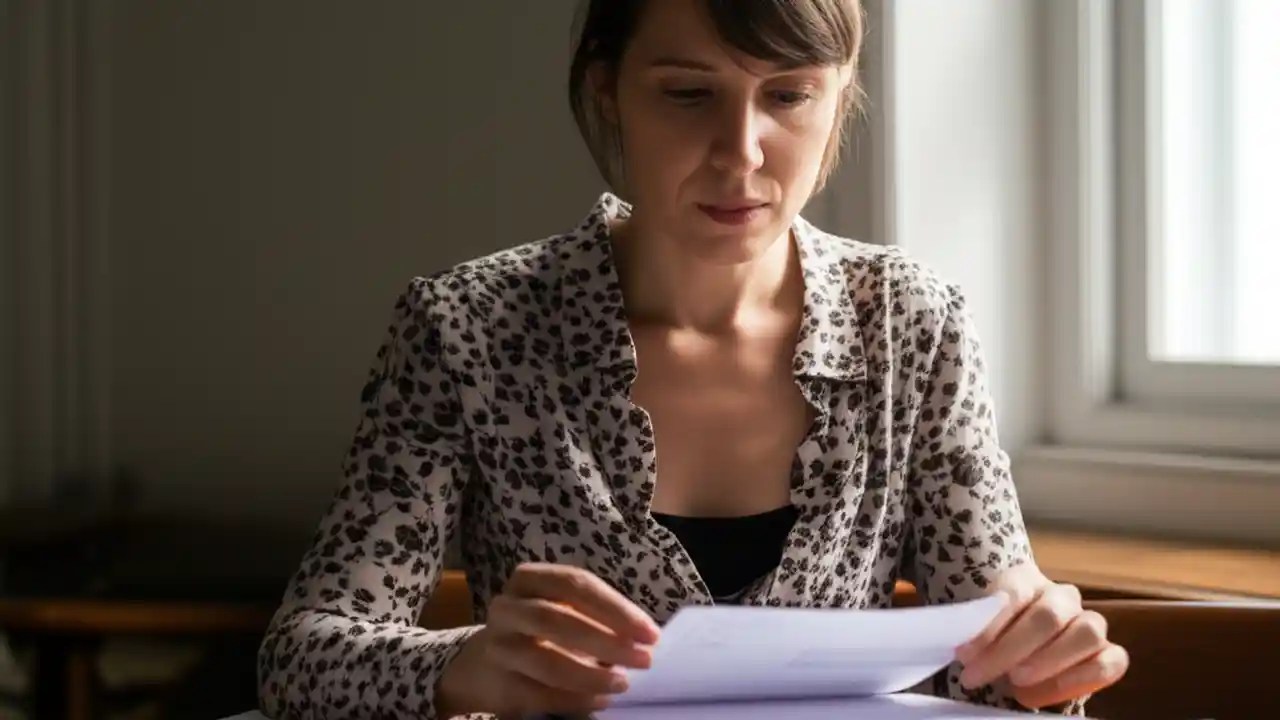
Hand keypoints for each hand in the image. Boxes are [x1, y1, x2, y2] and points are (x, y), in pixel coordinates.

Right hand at [435, 563, 659, 718]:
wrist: (484, 665)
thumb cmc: (540, 631)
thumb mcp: (563, 609)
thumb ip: (598, 616)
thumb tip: (645, 638)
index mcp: (528, 579)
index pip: (574, 583)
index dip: (615, 607)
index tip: (650, 632)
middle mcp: (507, 608)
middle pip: (556, 618)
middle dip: (606, 640)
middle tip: (643, 659)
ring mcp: (498, 646)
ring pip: (545, 660)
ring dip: (590, 674)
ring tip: (622, 684)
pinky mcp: (498, 684)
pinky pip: (538, 693)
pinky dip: (574, 698)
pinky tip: (600, 700)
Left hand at [954, 563, 1128, 708]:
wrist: (1022, 647)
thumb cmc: (996, 634)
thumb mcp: (979, 627)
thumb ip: (975, 630)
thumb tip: (964, 649)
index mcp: (1027, 579)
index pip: (1014, 593)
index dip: (990, 625)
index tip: (965, 655)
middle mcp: (1063, 596)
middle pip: (1048, 616)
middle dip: (1011, 650)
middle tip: (983, 675)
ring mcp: (1090, 622)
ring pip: (1087, 633)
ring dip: (1050, 661)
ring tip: (1017, 682)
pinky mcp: (1109, 652)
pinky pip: (1111, 661)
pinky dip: (1082, 679)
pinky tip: (1051, 693)